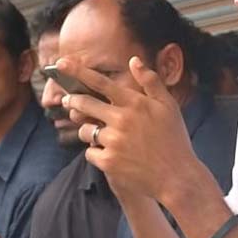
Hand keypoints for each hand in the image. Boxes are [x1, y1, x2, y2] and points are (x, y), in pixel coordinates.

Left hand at [58, 56, 196, 200]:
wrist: (177, 177)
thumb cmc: (174, 139)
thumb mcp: (168, 106)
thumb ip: (150, 82)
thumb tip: (134, 60)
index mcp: (135, 103)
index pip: (101, 82)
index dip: (78, 71)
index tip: (61, 64)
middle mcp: (121, 119)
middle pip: (84, 104)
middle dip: (72, 101)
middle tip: (67, 101)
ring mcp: (113, 141)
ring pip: (85, 130)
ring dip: (88, 131)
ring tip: (102, 136)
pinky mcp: (108, 162)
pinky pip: (89, 153)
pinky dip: (96, 153)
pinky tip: (110, 156)